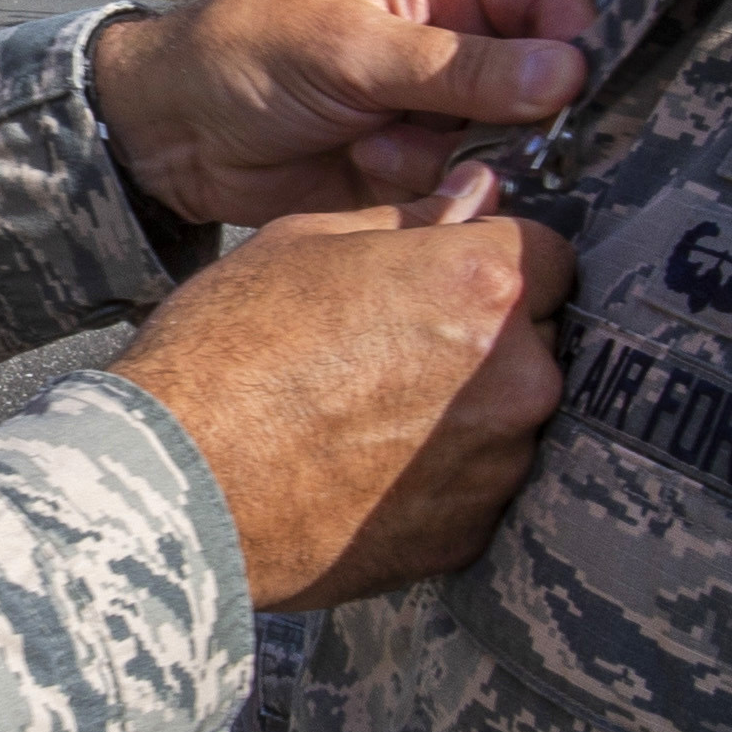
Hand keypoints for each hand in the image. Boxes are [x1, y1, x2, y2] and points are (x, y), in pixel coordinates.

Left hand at [91, 0, 595, 226]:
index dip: (571, 45)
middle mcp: (462, 27)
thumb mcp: (353, 49)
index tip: (564, 97)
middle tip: (457, 133)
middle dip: (513, 116)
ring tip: (378, 140)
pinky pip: (468, 181)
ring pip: (513, 138)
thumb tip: (568, 73)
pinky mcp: (428, 157)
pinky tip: (364, 162)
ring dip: (452, 153)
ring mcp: (447, 96)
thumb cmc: (249, 53)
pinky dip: (423, 182)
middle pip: (549, 76)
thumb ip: (460, 68)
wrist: (179, 132)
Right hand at [115, 166, 576, 611]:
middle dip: (489, 336)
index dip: (499, 257)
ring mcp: (498, 465)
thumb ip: (409, 217)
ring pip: (512, 416)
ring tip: (373, 411)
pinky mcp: (470, 534)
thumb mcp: (305, 242)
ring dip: (469, 409)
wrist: (180, 483)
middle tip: (399, 344)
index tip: (457, 272)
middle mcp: (517, 377)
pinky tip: (370, 465)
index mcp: (483, 285)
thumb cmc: (226, 350)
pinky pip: (476, 486)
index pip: (552, 253)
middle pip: (540, 339)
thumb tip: (471, 197)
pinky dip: (441, 475)